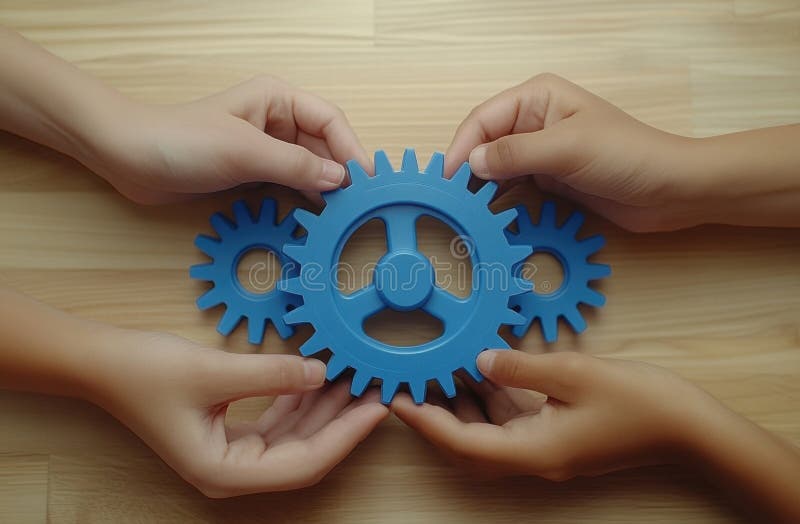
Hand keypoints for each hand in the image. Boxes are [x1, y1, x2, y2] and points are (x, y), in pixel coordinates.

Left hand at [85, 75, 370, 203]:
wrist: (130, 158)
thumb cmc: (182, 142)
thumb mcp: (244, 152)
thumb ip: (295, 166)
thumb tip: (340, 180)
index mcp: (278, 100)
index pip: (330, 121)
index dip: (352, 149)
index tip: (368, 181)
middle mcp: (277, 121)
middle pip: (325, 146)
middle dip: (343, 172)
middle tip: (362, 204)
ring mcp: (265, 148)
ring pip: (310, 168)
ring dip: (326, 189)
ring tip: (346, 215)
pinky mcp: (252, 172)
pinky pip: (290, 184)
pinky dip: (305, 198)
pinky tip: (318, 216)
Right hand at [87, 330, 387, 496]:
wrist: (103, 363)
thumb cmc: (146, 372)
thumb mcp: (214, 372)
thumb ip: (272, 375)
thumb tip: (321, 373)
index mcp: (224, 472)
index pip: (303, 462)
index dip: (345, 436)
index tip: (377, 409)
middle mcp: (232, 470)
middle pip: (304, 452)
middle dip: (342, 421)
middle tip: (376, 389)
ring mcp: (231, 452)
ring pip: (294, 436)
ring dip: (323, 408)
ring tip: (355, 378)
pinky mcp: (231, 431)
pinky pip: (277, 421)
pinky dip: (300, 400)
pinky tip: (319, 376)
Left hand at [393, 350, 717, 480]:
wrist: (688, 428)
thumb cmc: (639, 401)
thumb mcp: (576, 372)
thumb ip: (521, 367)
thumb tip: (479, 361)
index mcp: (536, 451)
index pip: (465, 445)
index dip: (428, 424)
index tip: (398, 402)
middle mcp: (535, 458)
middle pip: (469, 447)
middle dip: (435, 420)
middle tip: (408, 388)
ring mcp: (547, 450)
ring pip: (488, 435)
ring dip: (461, 409)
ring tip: (435, 374)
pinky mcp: (558, 437)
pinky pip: (512, 424)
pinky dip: (491, 402)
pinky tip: (480, 372)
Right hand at [444, 73, 706, 231]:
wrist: (671, 190)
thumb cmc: (627, 156)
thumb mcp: (567, 150)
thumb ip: (516, 154)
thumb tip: (472, 164)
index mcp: (537, 98)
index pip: (483, 120)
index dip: (461, 149)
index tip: (444, 180)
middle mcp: (534, 121)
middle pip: (484, 143)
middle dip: (465, 169)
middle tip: (446, 200)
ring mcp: (541, 151)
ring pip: (495, 167)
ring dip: (479, 188)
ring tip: (461, 212)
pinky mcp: (549, 177)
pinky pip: (512, 186)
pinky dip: (498, 199)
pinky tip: (486, 215)